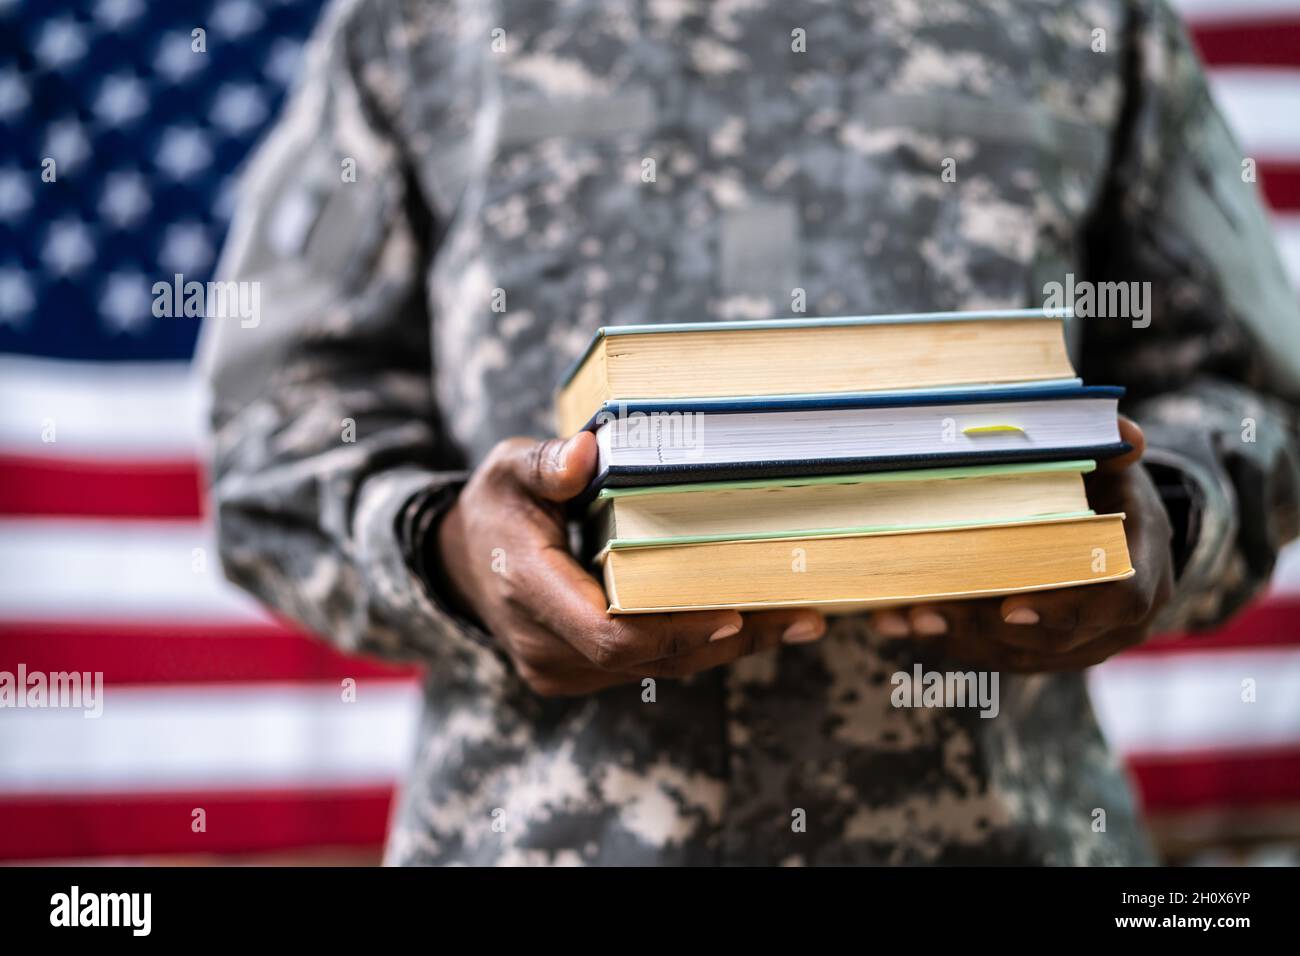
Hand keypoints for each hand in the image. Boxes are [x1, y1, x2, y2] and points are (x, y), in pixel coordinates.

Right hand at [435, 432, 826, 696]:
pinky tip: (755, 622)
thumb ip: (546, 463)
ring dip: (725, 646)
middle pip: (647, 658)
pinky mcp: (582, 674)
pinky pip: (648, 667)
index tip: (735, 612)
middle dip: (726, 639)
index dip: (673, 629)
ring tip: (796, 620)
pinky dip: (698, 644)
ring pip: (655, 668)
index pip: (606, 633)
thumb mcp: (509, 470)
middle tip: (799, 616)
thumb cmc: (496, 508)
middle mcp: (544, 645)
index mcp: (526, 590)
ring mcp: (562, 668)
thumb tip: (587, 452)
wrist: (462, 562)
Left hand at [867, 418, 1174, 671]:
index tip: (1010, 609)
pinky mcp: (1057, 653)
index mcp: (1144, 565)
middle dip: (984, 627)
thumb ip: (1113, 446)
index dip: (1065, 608)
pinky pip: (1007, 658)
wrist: (1127, 532)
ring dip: (960, 640)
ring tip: (901, 618)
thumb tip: (1126, 432)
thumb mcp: (1114, 462)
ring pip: (1025, 656)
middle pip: (1055, 637)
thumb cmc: (1111, 488)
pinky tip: (907, 623)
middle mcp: (1123, 619)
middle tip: (924, 612)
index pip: (1116, 599)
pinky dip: (958, 643)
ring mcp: (1091, 643)